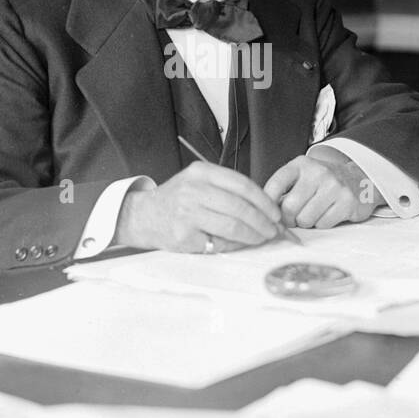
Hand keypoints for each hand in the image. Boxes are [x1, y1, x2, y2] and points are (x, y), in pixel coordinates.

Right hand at [114, 163, 283, 252]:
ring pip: (232, 226)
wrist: (143, 216)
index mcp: (201, 173)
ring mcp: (187, 213)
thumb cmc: (177, 200)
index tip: (275, 212)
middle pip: (240, 207)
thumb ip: (228, 191)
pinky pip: (218, 242)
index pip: (242, 184)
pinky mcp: (184, 235)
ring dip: (253, 235)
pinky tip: (240, 243)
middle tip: (273, 230)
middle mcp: (193, 190)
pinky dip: (234, 245)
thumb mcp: (199, 183)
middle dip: (263, 221)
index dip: (264, 201)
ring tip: (261, 238)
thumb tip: (265, 210)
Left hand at [263, 150, 375, 229]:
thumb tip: (264, 212)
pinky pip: (323, 224)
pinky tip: (327, 213)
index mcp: (301, 165)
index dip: (268, 204)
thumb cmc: (322, 182)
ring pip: (305, 219)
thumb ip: (284, 190)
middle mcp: (317, 172)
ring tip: (312, 214)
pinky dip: (322, 224)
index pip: (275, 185)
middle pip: (289, 207)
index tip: (270, 213)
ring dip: (306, 223)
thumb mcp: (302, 177)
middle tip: (293, 218)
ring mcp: (334, 186)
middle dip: (288, 219)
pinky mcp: (347, 201)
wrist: (358, 180)